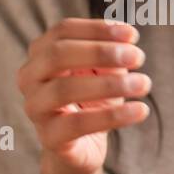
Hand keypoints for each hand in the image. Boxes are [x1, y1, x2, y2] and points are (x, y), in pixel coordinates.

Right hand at [16, 18, 149, 173]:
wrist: (85, 144)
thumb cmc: (93, 98)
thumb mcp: (105, 71)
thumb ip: (111, 54)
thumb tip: (126, 42)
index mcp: (40, 53)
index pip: (63, 31)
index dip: (97, 29)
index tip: (133, 35)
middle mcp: (29, 78)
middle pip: (57, 54)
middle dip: (101, 52)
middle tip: (138, 57)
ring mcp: (35, 108)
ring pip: (65, 89)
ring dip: (110, 84)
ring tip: (144, 84)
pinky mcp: (49, 137)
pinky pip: (78, 124)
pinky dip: (113, 116)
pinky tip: (140, 110)